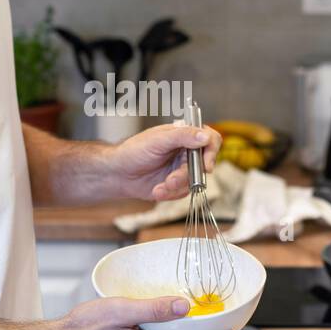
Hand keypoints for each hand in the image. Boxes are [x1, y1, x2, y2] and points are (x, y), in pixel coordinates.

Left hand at [106, 122, 222, 201]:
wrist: (118, 173)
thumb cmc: (134, 150)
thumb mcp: (158, 140)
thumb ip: (183, 136)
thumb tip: (205, 136)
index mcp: (184, 135)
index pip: (210, 139)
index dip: (211, 151)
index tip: (205, 164)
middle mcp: (186, 152)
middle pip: (203, 165)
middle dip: (186, 176)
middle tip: (171, 181)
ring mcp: (182, 169)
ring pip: (193, 181)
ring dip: (176, 186)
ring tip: (160, 187)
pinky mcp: (176, 185)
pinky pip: (182, 193)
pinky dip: (169, 194)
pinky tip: (156, 190)